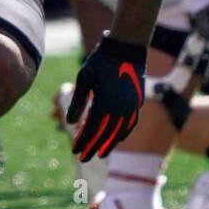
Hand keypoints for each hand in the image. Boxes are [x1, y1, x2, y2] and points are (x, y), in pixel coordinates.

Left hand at [66, 34, 146, 161]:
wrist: (126, 50)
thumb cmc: (100, 62)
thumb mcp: (84, 78)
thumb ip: (78, 101)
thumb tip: (71, 122)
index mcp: (105, 103)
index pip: (92, 129)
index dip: (83, 142)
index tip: (74, 151)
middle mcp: (120, 109)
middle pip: (105, 135)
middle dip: (93, 147)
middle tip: (82, 158)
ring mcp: (131, 107)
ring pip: (120, 132)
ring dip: (110, 144)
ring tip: (100, 153)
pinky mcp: (137, 103)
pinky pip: (130, 124)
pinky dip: (122, 134)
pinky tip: (116, 139)